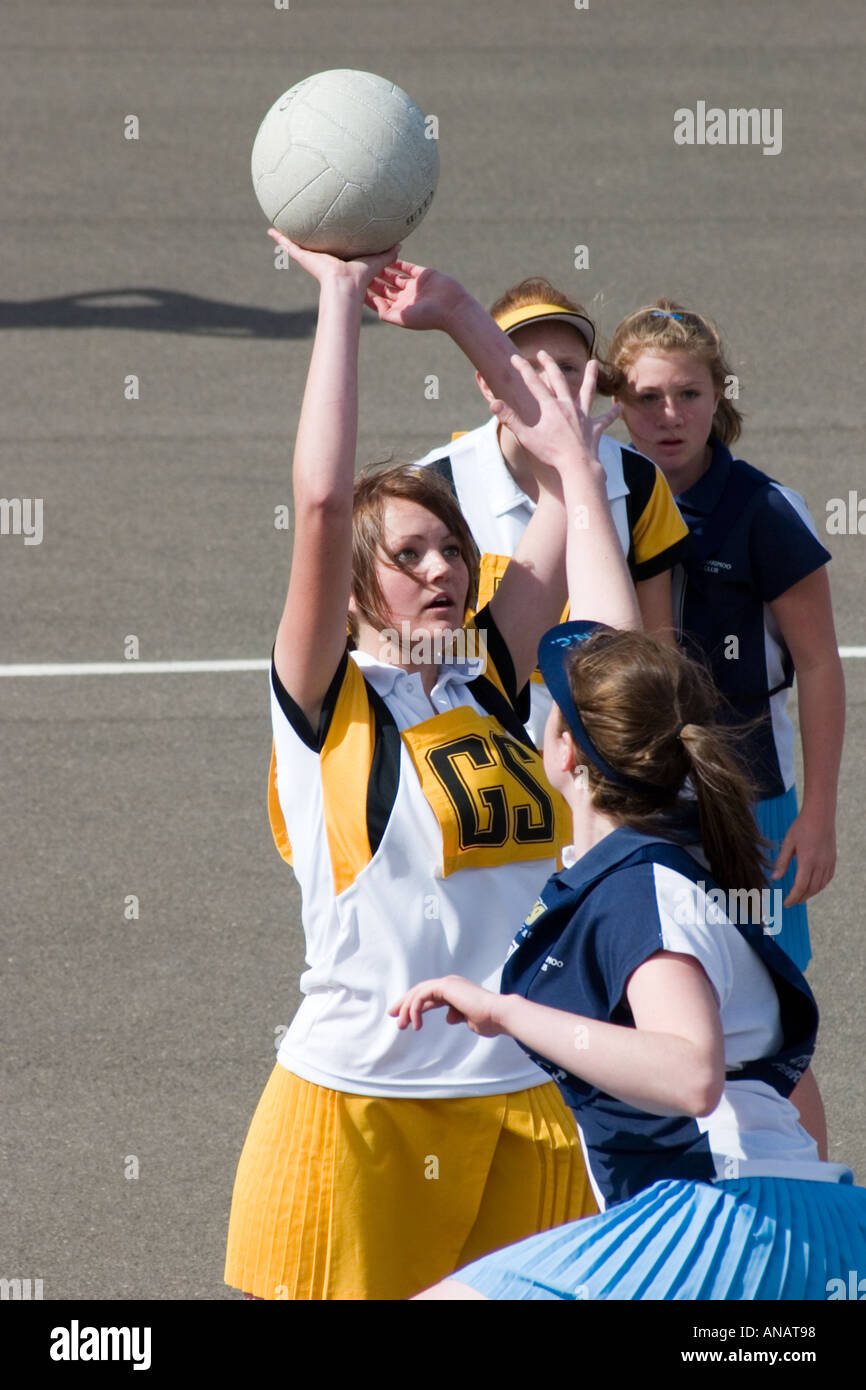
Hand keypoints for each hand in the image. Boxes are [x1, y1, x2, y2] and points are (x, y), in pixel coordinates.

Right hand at [268, 229, 400, 293]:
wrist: (345, 284)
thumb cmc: (360, 276)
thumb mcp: (376, 260)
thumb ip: (387, 253)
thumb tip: (401, 243)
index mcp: (338, 258)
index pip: (334, 245)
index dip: (332, 238)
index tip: (328, 230)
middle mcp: (322, 257)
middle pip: (313, 244)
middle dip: (308, 236)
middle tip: (302, 223)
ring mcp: (311, 257)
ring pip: (298, 244)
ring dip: (288, 236)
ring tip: (280, 224)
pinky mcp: (303, 256)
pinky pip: (288, 245)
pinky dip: (279, 238)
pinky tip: (270, 229)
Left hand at [364, 258, 469, 331]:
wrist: (453, 308)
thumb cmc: (428, 317)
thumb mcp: (403, 318)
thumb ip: (386, 313)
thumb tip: (371, 306)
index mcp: (399, 310)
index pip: (378, 301)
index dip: (366, 293)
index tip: (352, 285)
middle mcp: (404, 299)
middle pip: (383, 287)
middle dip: (370, 278)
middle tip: (356, 267)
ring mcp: (413, 287)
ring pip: (393, 275)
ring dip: (381, 268)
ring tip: (367, 258)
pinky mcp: (422, 276)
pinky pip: (407, 267)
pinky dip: (397, 261)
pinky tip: (386, 253)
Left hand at [390, 975, 507, 1036]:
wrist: (498, 1015)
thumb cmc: (489, 1020)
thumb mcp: (470, 1020)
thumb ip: (458, 1016)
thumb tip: (448, 1017)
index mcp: (455, 990)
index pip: (429, 996)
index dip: (415, 1005)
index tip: (403, 1018)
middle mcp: (450, 984)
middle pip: (420, 991)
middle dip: (404, 1003)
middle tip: (392, 1015)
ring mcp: (448, 983)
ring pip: (418, 993)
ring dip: (406, 1009)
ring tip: (401, 1026)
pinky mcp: (445, 987)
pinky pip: (422, 996)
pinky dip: (415, 1009)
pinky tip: (415, 1023)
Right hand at [489, 354, 621, 474]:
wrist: (577, 466)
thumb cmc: (551, 454)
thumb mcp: (527, 437)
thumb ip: (511, 419)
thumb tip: (493, 404)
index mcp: (551, 407)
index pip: (534, 383)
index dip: (523, 369)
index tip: (515, 357)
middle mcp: (568, 406)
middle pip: (558, 380)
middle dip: (549, 364)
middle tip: (542, 353)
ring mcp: (583, 416)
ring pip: (587, 392)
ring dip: (590, 377)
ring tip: (593, 363)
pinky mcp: (594, 428)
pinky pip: (605, 419)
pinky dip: (612, 412)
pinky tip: (619, 406)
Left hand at [771, 807, 836, 904]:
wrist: (821, 815)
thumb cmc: (802, 826)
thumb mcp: (788, 843)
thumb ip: (782, 862)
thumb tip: (775, 878)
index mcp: (807, 861)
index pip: (800, 886)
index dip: (793, 897)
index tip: (786, 903)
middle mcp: (820, 864)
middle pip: (811, 889)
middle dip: (800, 898)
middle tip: (791, 902)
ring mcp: (828, 863)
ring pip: (820, 886)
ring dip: (810, 894)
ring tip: (800, 897)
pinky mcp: (833, 860)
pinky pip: (827, 879)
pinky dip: (820, 886)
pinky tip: (813, 887)